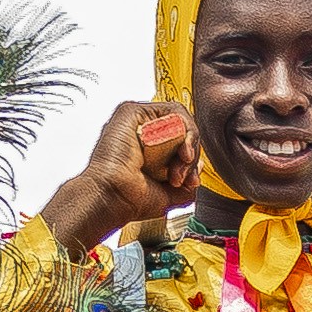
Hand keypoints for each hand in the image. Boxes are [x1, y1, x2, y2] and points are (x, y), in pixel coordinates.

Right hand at [40, 100, 191, 257]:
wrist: (112, 197)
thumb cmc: (131, 200)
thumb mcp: (169, 194)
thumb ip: (187, 179)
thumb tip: (199, 166)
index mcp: (147, 149)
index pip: (181, 143)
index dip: (191, 162)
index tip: (190, 182)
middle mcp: (142, 133)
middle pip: (183, 132)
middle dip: (192, 157)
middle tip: (184, 178)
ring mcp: (138, 122)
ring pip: (181, 121)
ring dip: (190, 145)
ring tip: (179, 169)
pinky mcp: (133, 112)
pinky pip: (173, 111)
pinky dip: (185, 130)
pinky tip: (181, 153)